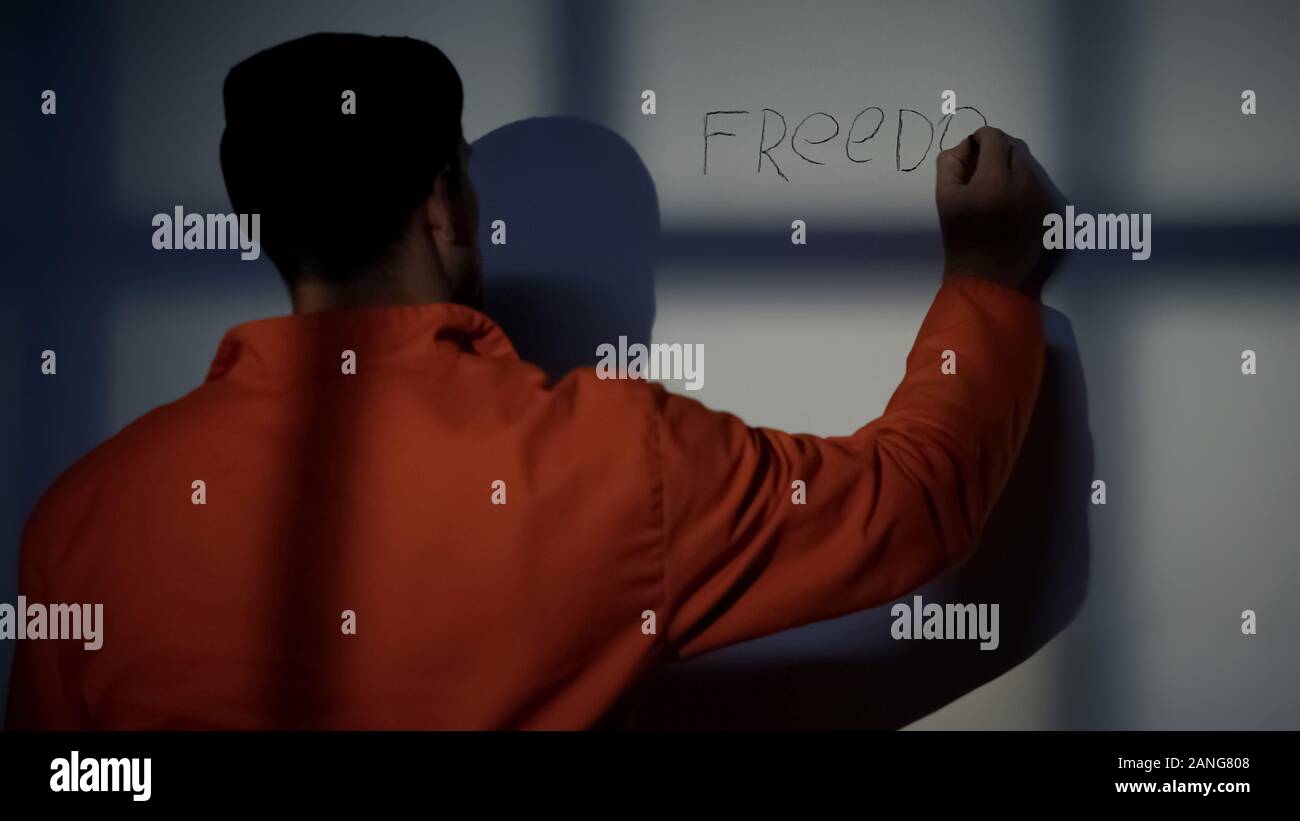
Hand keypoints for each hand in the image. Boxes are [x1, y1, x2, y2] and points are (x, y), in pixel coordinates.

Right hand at [935, 126, 1061, 296]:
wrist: (990, 281)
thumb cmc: (962, 241)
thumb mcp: (944, 200)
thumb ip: (951, 163)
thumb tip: (965, 147)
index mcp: (995, 178)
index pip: (994, 137)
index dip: (980, 139)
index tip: (972, 153)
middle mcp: (1024, 182)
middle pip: (1013, 149)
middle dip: (996, 156)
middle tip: (980, 178)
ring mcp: (1041, 197)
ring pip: (1026, 168)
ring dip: (1010, 173)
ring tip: (996, 198)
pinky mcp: (1051, 212)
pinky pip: (1036, 188)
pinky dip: (1022, 191)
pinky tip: (1010, 213)